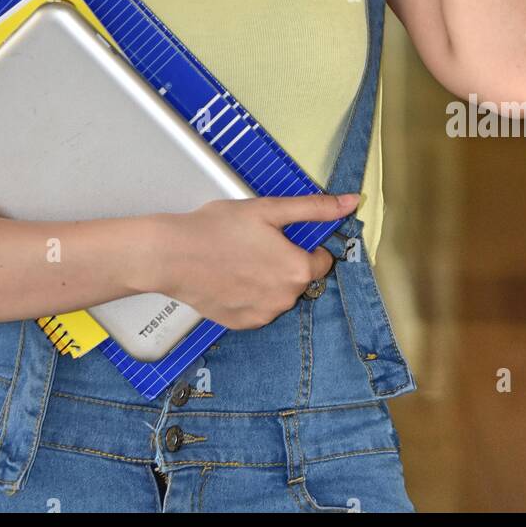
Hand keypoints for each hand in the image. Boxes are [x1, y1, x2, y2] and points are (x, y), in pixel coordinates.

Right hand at [146, 191, 357, 330]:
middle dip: (285, 261)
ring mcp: (263, 315)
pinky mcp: (242, 323)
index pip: (323, 260)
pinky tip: (230, 276)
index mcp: (298, 270)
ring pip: (278, 293)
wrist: (173, 255)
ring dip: (268, 278)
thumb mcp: (269, 209)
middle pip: (299, 277)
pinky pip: (258, 307)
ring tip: (238, 258)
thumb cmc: (218, 228)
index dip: (305, 243)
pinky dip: (250, 293)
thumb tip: (352, 203)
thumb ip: (314, 208)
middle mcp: (286, 299)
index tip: (281, 234)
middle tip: (255, 242)